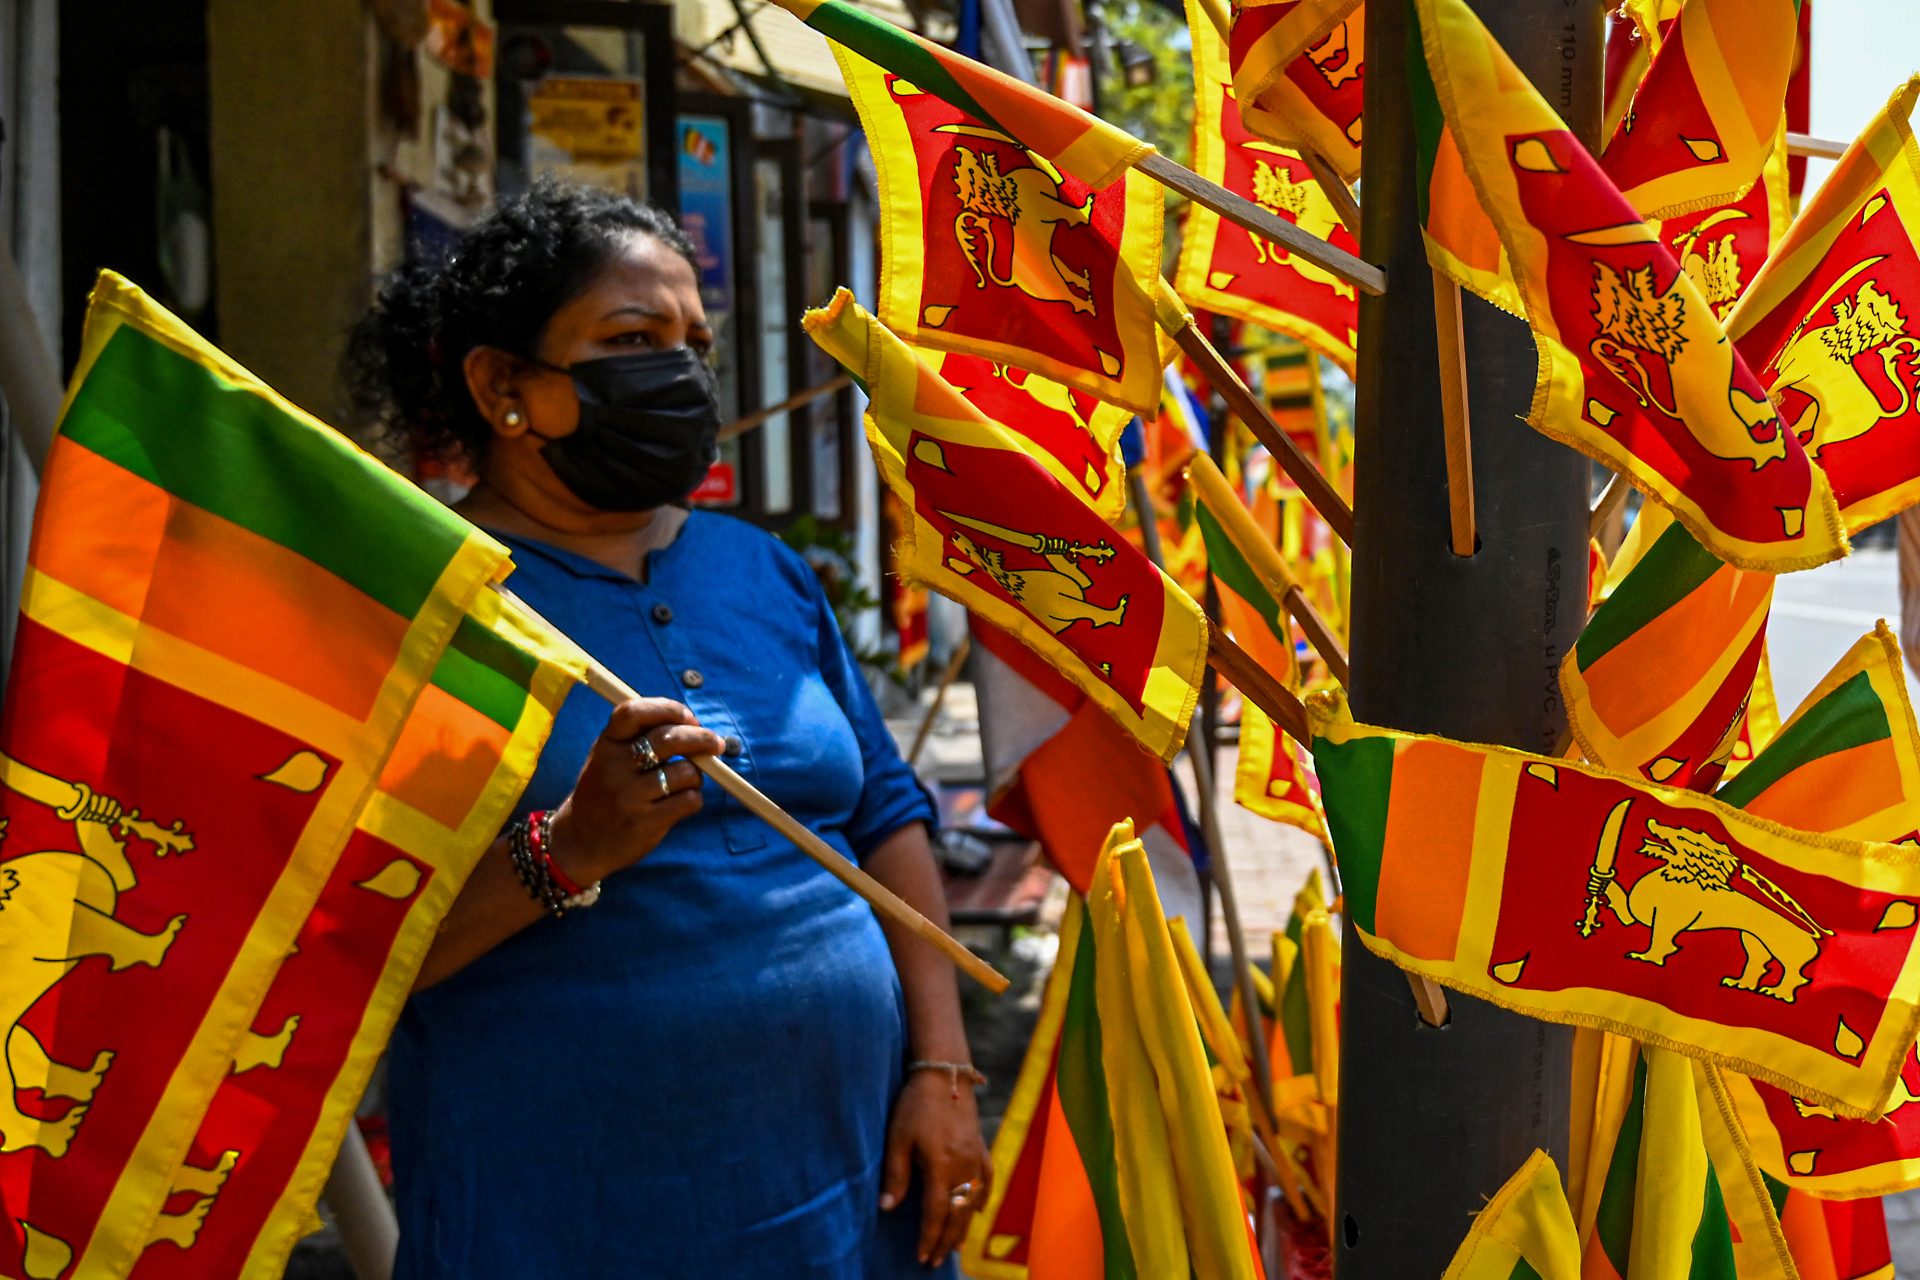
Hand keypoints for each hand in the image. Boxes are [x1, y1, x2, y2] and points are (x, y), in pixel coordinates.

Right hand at [547, 698, 724, 882]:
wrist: (580, 841)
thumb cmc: (604, 792)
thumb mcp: (608, 758)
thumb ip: (640, 738)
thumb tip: (694, 726)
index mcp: (606, 745)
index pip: (634, 711)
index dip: (668, 708)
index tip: (688, 717)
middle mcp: (614, 767)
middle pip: (668, 738)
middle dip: (701, 738)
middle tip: (716, 744)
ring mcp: (629, 796)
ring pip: (685, 771)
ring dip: (696, 775)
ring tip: (687, 782)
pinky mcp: (645, 822)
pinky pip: (689, 800)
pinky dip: (693, 798)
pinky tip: (681, 802)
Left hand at [879, 1069, 991, 1268]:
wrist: (945, 1073)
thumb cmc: (916, 1104)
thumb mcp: (898, 1138)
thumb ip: (896, 1174)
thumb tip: (887, 1206)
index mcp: (942, 1166)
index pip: (936, 1213)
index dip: (929, 1237)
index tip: (923, 1256)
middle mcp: (963, 1167)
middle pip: (957, 1213)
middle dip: (947, 1239)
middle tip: (937, 1260)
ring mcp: (976, 1157)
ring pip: (973, 1201)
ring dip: (964, 1226)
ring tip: (956, 1246)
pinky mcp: (980, 1146)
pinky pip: (987, 1179)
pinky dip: (983, 1198)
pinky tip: (978, 1209)